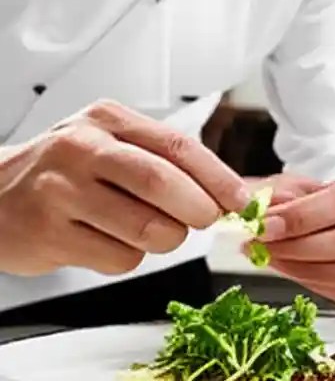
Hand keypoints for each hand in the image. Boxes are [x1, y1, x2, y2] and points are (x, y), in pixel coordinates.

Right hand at [0, 100, 250, 275]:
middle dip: (197, 211)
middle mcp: (81, 149)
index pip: (178, 147)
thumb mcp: (113, 145)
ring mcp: (60, 191)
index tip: (241, 201)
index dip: (219, 178)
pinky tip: (107, 241)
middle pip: (162, 184)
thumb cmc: (68, 173)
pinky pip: (119, 259)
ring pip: (146, 229)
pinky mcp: (49, 234)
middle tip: (201, 220)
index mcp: (108, 121)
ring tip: (147, 230)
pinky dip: (129, 258)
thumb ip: (167, 162)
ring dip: (164, 239)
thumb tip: (230, 194)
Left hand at [255, 174, 334, 305]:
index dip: (300, 217)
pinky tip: (290, 269)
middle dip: (296, 246)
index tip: (264, 225)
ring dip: (301, 268)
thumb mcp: (286, 189)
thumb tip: (252, 206)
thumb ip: (270, 196)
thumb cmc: (308, 204)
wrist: (321, 224)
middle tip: (260, 245)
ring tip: (271, 257)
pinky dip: (311, 283)